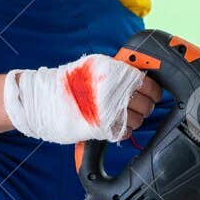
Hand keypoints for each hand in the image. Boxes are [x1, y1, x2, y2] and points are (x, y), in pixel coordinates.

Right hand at [3, 55, 162, 144]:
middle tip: (136, 107)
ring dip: (134, 120)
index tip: (151, 95)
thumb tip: (142, 78)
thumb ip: (120, 71)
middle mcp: (115, 92)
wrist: (46, 99)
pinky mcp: (102, 128)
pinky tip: (116, 125)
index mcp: (117, 73)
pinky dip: (124, 131)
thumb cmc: (71, 82)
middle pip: (146, 105)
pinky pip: (125, 133)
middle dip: (144, 107)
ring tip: (123, 116)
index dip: (153, 93)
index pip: (150, 86)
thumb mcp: (97, 66)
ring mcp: (109, 112)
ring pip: (137, 121)